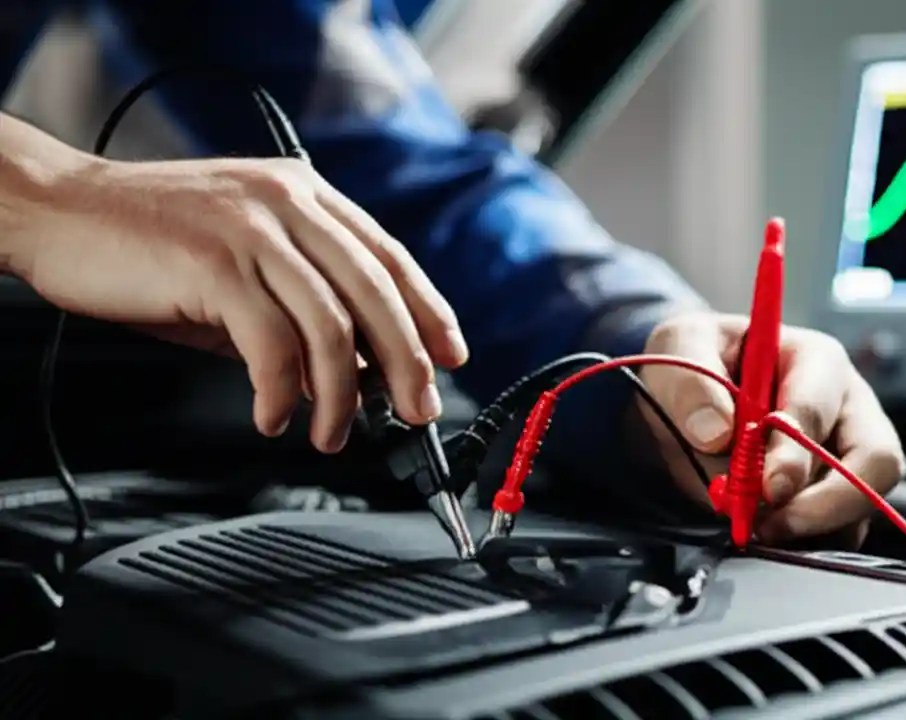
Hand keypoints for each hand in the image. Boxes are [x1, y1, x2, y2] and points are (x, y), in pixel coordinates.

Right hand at [5, 153, 466, 452]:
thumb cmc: (149, 244)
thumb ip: (300, 304)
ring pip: (332, 326)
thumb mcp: (242, 265)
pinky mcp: (216, 265)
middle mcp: (289, 204)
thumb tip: (359, 368)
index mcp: (305, 195)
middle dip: (408, 363)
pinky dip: (283, 393)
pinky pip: (272, 344)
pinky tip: (275, 416)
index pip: (389, 257)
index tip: (451, 356)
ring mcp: (253, 231)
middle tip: (418, 413)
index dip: (429, 311)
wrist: (58, 212)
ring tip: (331, 434)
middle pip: (376, 294)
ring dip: (341, 394)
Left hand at [636, 313, 904, 545]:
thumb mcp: (680, 346)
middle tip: (772, 525)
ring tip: (758, 530)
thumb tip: (717, 433)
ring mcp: (846, 454)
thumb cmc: (694, 361)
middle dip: (828, 504)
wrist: (685, 397)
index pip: (820, 412)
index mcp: (816, 360)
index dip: (796, 454)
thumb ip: (691, 384)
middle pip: (876, 463)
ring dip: (813, 528)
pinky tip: (767, 536)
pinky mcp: (833, 493)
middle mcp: (846, 407)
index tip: (768, 487)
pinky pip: (841, 530)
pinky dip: (807, 541)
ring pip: (862, 504)